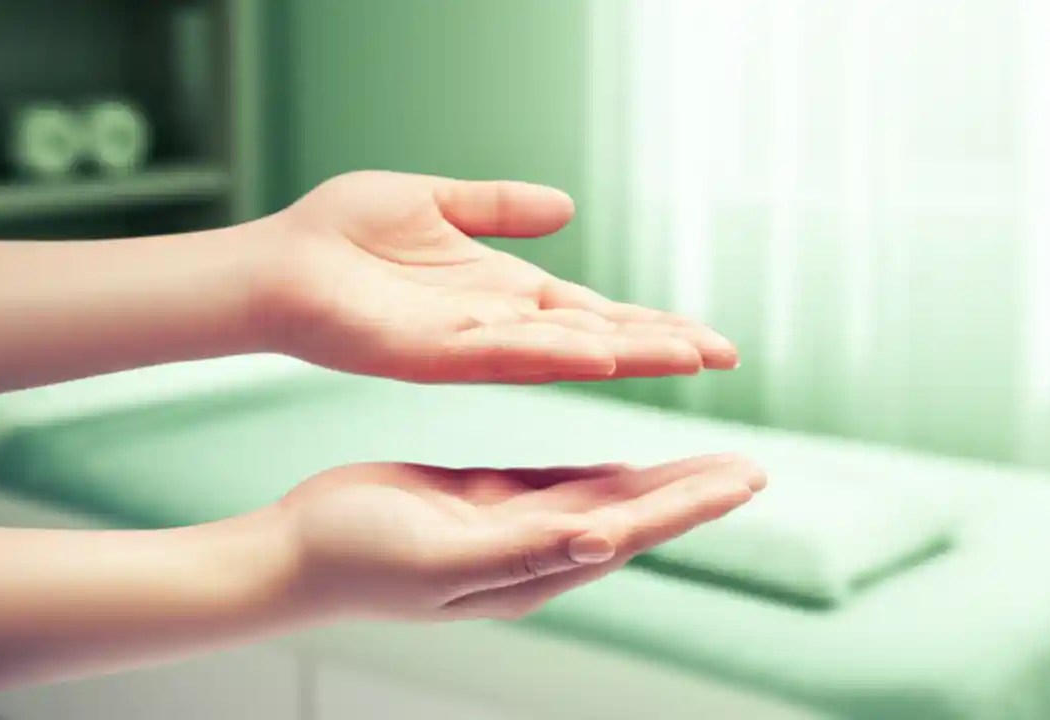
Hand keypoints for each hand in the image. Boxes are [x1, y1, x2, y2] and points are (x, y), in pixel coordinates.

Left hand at [249, 171, 738, 383]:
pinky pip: (505, 353)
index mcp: (505, 293)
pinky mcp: (434, 354)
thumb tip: (565, 206)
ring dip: (627, 355)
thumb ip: (499, 206)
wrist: (279, 260)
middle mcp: (500, 325)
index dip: (652, 323)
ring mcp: (472, 344)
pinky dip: (555, 352)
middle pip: (597, 338)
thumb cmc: (344, 233)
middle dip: (660, 345)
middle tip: (724, 354)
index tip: (708, 336)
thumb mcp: (437, 202)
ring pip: (565, 351)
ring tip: (689, 356)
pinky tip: (602, 352)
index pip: (596, 312)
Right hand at [279, 454, 764, 620]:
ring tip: (711, 464)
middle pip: (633, 518)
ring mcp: (511, 529)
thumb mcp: (439, 552)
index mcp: (531, 569)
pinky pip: (560, 486)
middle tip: (753, 468)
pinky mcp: (486, 503)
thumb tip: (605, 540)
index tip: (745, 478)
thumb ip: (521, 549)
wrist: (296, 550)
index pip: (632, 532)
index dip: (691, 504)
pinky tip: (629, 469)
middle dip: (694, 492)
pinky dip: (603, 476)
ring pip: (604, 500)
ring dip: (661, 483)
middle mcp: (533, 553)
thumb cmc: (356, 556)